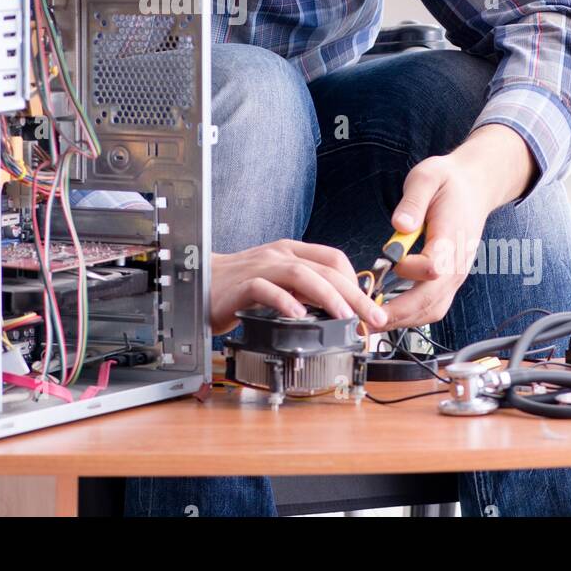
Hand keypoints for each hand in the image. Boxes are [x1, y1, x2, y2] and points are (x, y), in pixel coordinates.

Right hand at [209, 240, 388, 335]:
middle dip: (355, 294)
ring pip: (301, 274)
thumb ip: (305, 289)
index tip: (370, 307)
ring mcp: (260, 267)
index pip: (334, 259)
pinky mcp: (242, 285)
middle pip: (326, 269)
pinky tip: (297, 316)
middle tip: (372, 318)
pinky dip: (284, 301)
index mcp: (291, 252)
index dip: (357, 282)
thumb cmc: (240, 285)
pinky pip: (265, 289)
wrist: (198, 282)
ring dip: (327, 296)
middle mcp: (279, 255)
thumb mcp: (280, 283)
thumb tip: (340, 308)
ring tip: (344, 317)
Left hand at [379, 124, 535, 329]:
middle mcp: (456, 264)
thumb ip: (413, 200)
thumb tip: (400, 223)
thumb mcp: (427, 177)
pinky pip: (432, 306)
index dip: (409, 268)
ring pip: (432, 310)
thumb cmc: (448, 183)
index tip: (389, 259)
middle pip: (431, 300)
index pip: (433, 267)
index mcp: (450, 238)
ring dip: (402, 320)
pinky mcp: (448, 280)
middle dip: (397, 313)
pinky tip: (386, 313)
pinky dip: (410, 315)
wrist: (474, 188)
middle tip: (366, 320)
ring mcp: (454, 276)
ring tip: (371, 323)